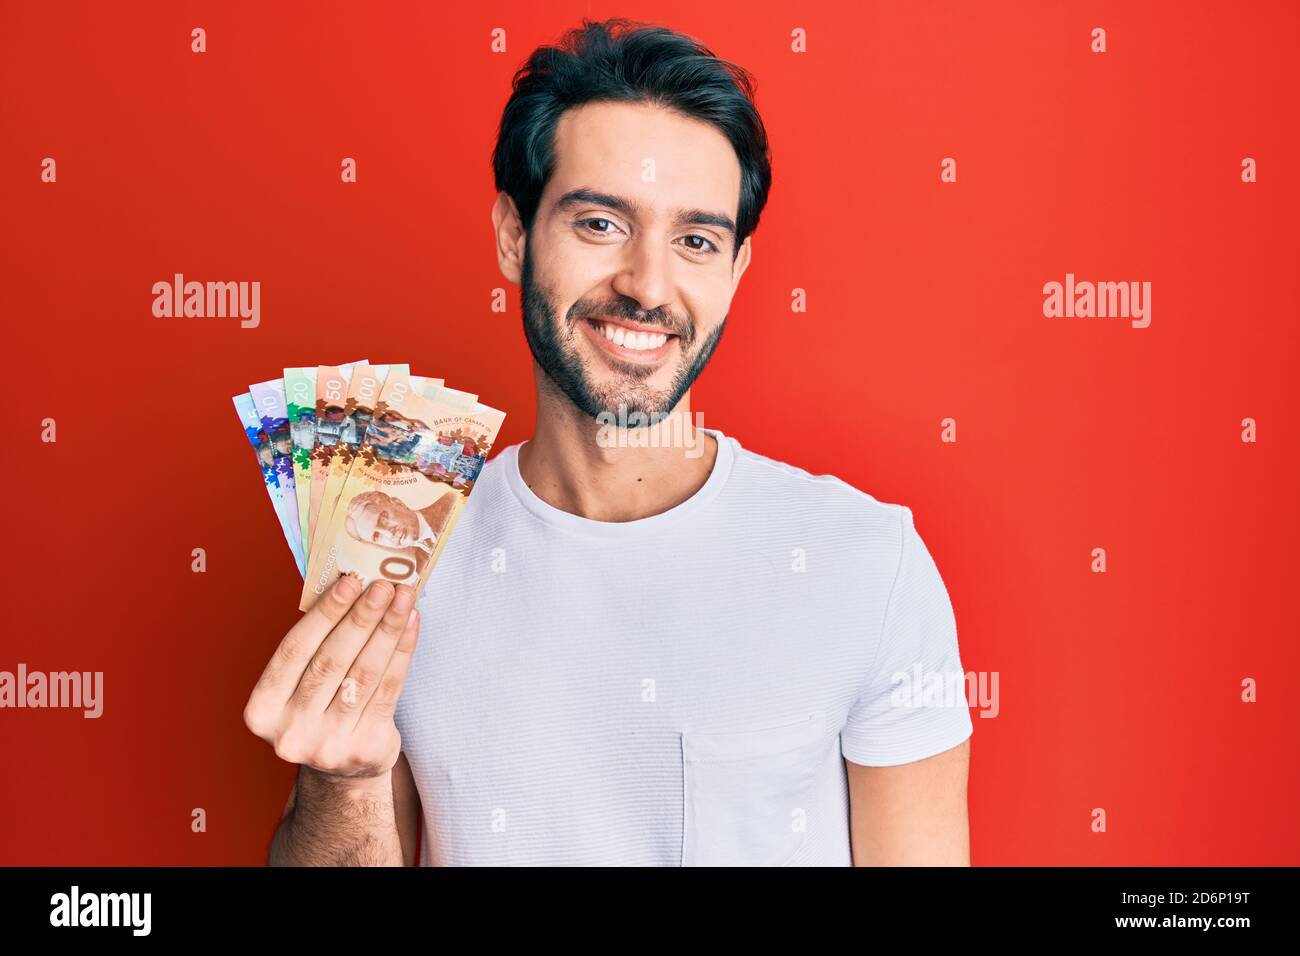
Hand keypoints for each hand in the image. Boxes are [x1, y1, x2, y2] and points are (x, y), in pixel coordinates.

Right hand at [243, 575, 419, 782]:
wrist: (340, 771)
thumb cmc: (320, 709)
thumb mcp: (300, 686)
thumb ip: (315, 645)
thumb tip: (351, 588)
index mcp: (262, 709)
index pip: (294, 650)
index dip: (324, 614)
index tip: (350, 583)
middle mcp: (290, 730)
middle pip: (331, 661)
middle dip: (361, 618)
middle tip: (383, 586)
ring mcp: (327, 744)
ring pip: (363, 674)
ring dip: (387, 630)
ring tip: (403, 599)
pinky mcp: (363, 749)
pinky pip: (388, 690)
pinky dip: (402, 653)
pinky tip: (410, 625)